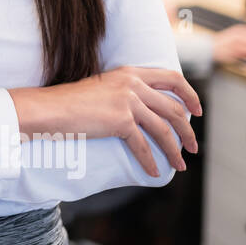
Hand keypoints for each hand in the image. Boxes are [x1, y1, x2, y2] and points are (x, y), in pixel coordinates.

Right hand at [9, 66, 201, 178]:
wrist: (49, 108)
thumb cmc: (69, 101)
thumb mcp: (102, 88)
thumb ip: (125, 92)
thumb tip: (145, 111)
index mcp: (130, 72)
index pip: (172, 79)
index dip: (190, 95)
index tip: (196, 112)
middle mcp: (132, 84)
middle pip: (173, 109)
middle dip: (186, 131)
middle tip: (192, 147)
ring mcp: (127, 101)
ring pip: (163, 129)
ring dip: (174, 150)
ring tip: (180, 164)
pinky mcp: (120, 121)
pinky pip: (142, 146)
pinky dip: (150, 161)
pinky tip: (154, 172)